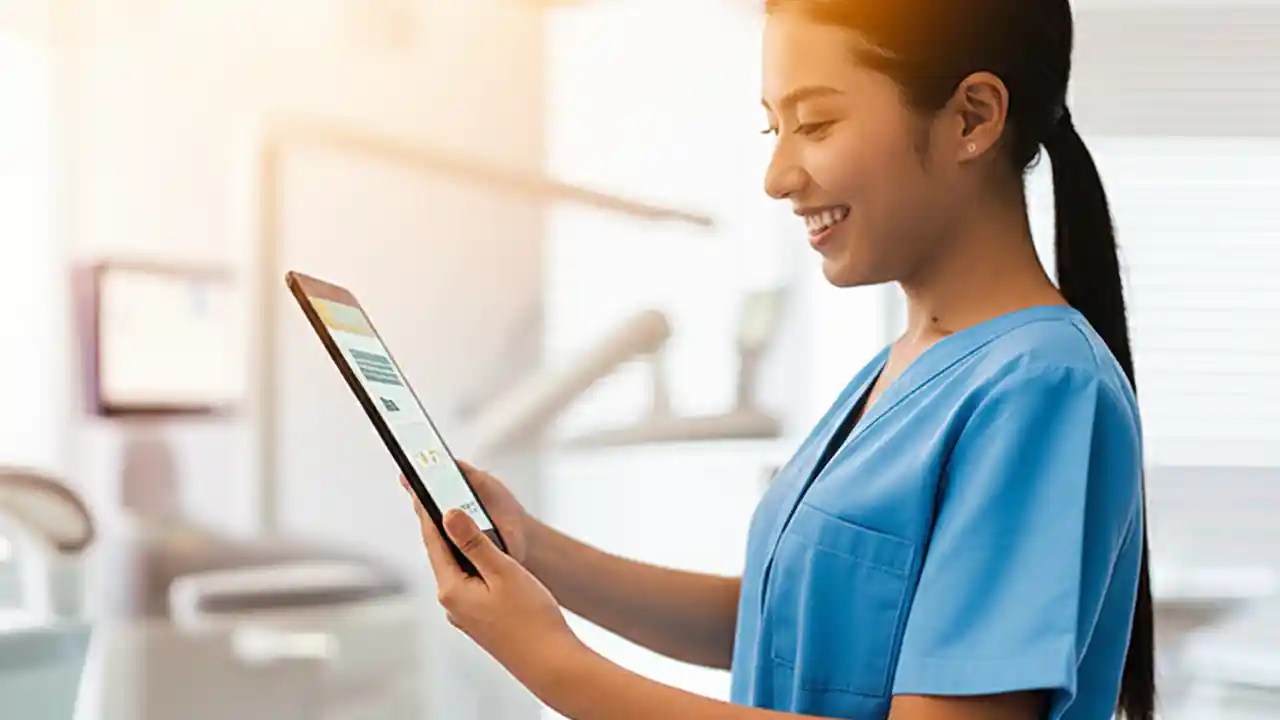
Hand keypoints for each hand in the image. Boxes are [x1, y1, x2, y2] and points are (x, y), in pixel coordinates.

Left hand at [403, 478, 581, 677]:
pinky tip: (485, 555)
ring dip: (460, 545)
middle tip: (437, 497)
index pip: (434, 542)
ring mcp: (466, 615)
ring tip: (461, 518)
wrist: (551, 663)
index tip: (421, 490)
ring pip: (458, 570)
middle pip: (443, 556)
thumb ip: (474, 541)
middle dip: (442, 527)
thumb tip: (448, 515)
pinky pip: (471, 584)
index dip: (428, 513)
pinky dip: (474, 564)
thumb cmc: (531, 619)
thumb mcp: (503, 571)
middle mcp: (453, 604)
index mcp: (452, 590)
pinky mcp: (481, 620)